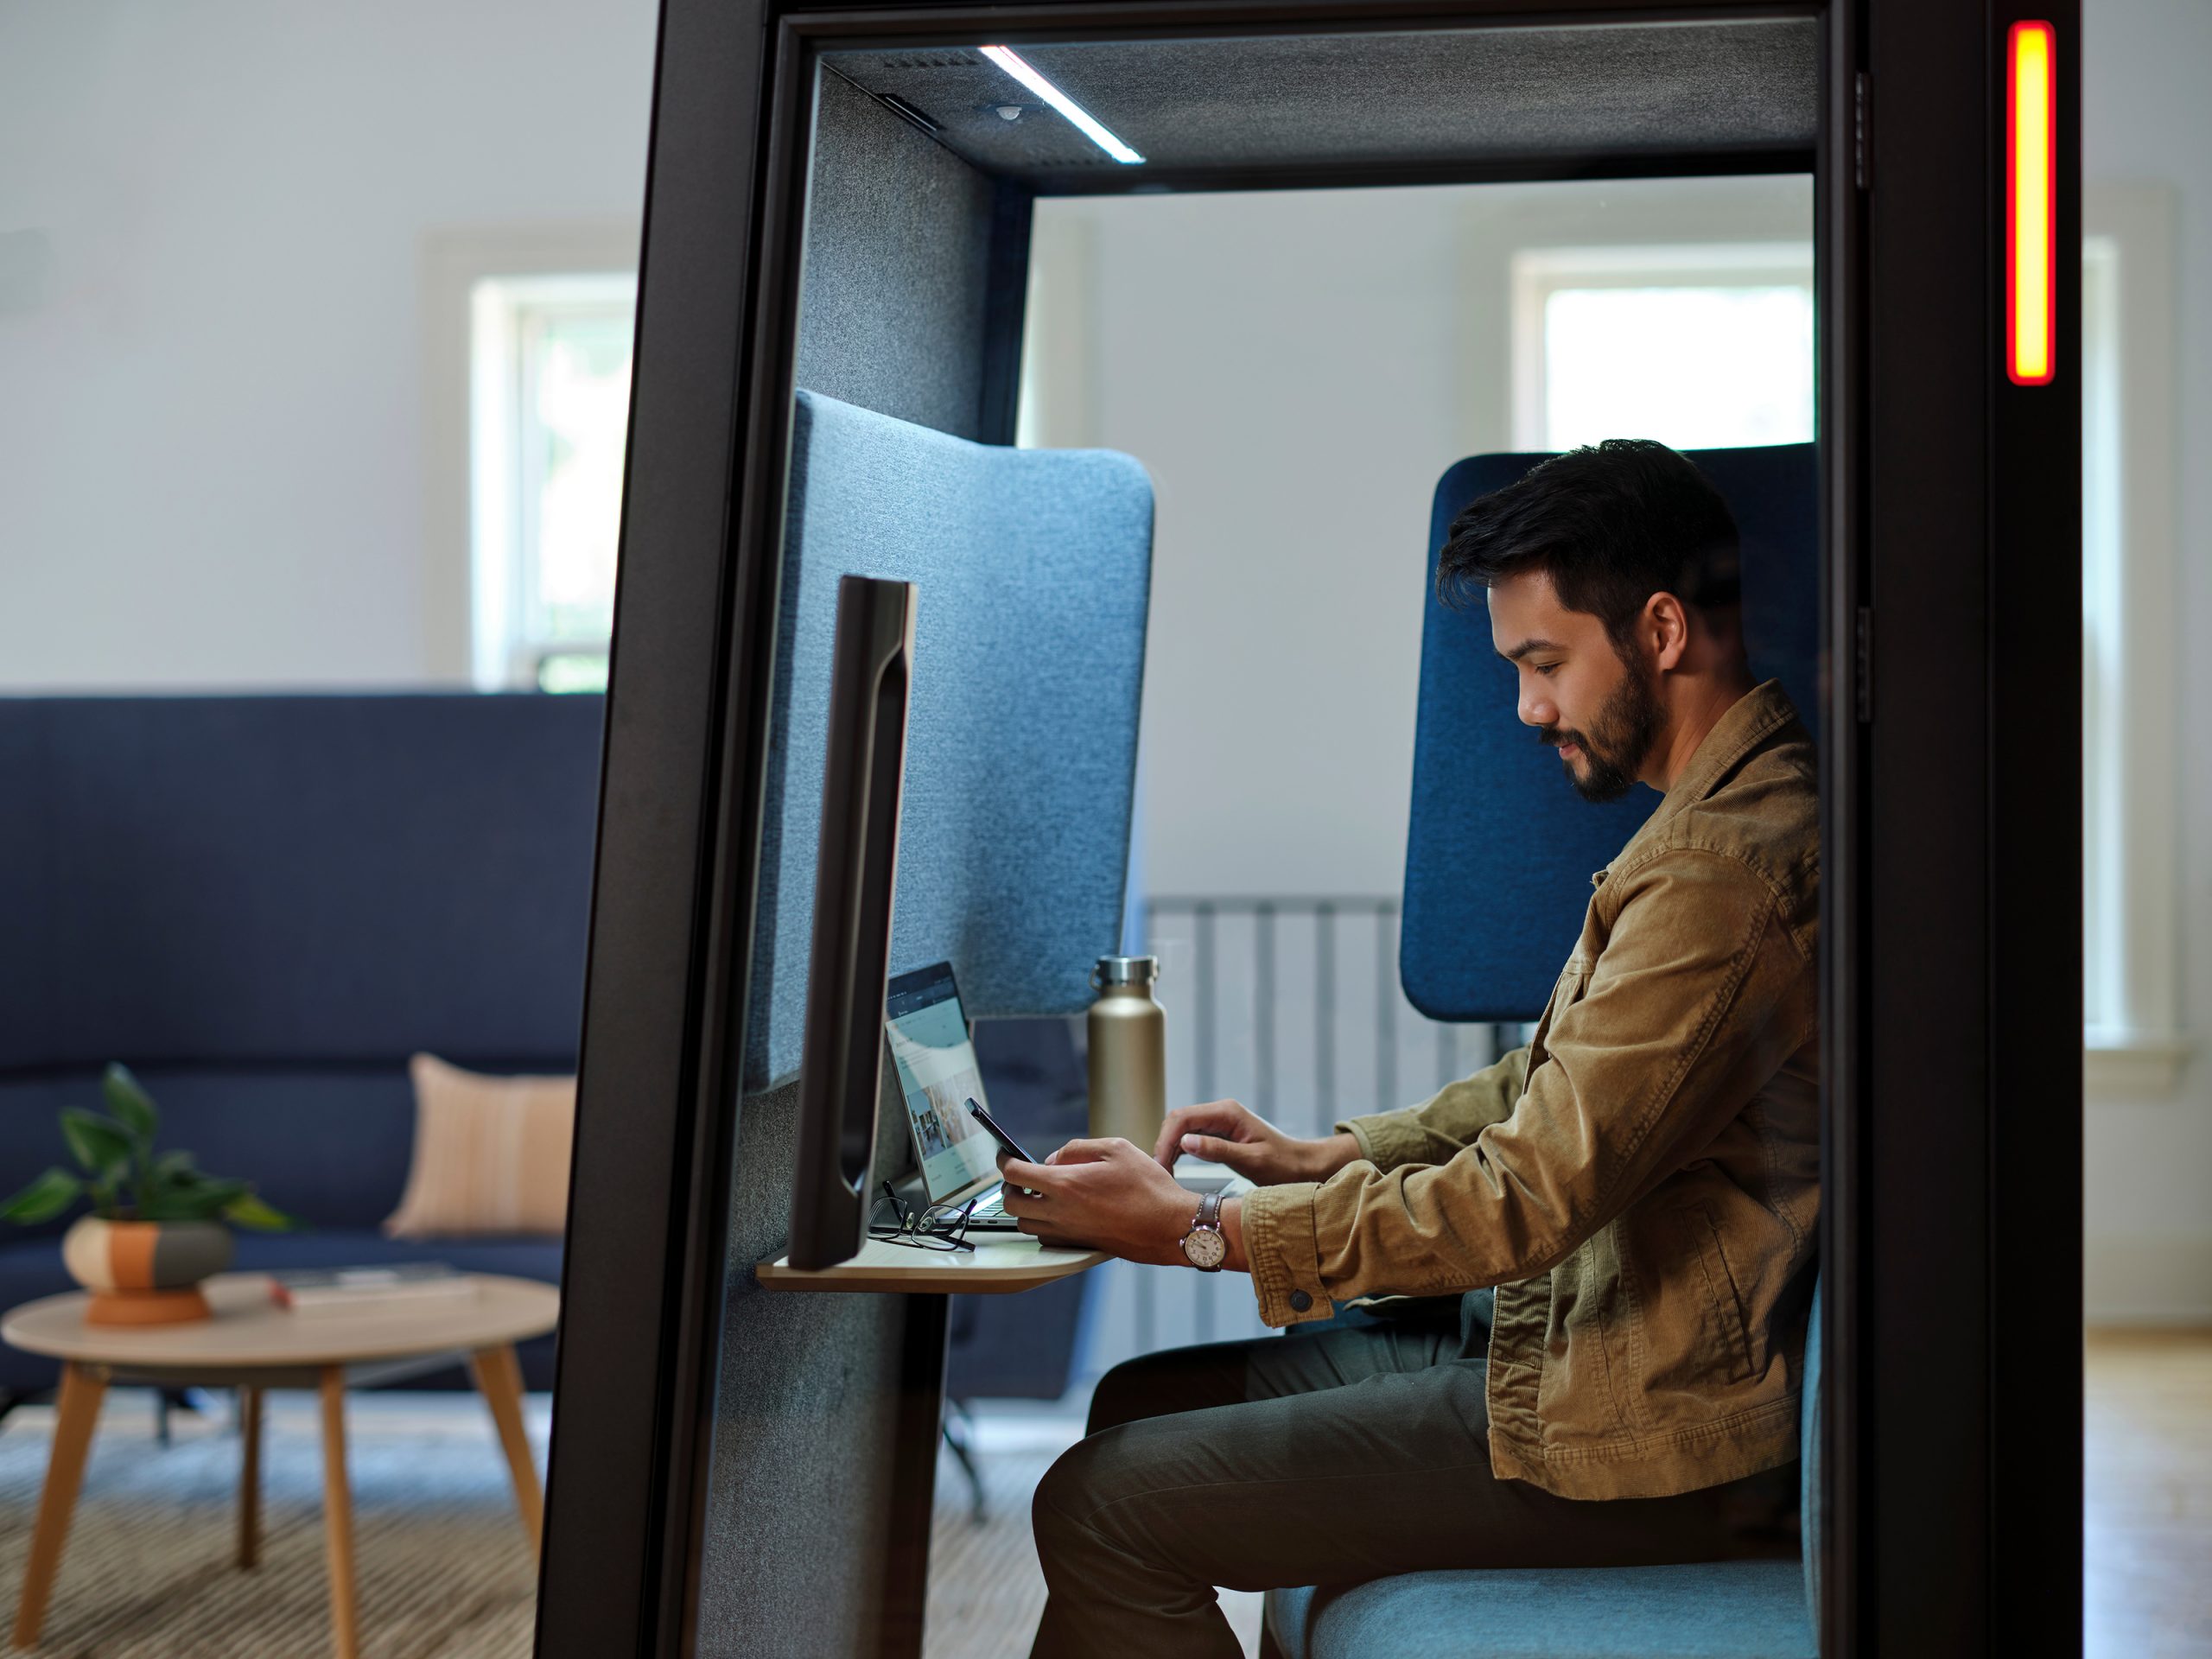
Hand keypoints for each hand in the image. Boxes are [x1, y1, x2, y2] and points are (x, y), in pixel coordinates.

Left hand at [996, 1138, 1195, 1266]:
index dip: (1004, 1160)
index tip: (1005, 1155)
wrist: (1168, 1225)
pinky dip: (1041, 1224)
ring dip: (1024, 1207)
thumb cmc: (1148, 1188)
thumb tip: (1053, 1158)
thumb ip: (1078, 1149)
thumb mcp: (1116, 1149)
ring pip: (1025, 1223)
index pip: (1015, 1173)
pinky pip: (1044, 1236)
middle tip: (1021, 1176)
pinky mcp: (1077, 1245)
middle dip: (1009, 1187)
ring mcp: (1067, 1232)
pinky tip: (1057, 1212)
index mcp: (1065, 1184)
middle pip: (1011, 1202)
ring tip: (1041, 1194)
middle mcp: (1060, 1211)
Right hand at [1151, 1099, 1356, 1187]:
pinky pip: (1191, 1137)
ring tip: (1164, 1173)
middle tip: (1159, 1173)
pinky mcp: (1219, 1133)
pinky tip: (1174, 1167)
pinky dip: (1179, 1151)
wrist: (1301, 1166)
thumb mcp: (1251, 1161)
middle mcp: (1221, 1112)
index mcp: (1228, 1113)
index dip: (1166, 1140)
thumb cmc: (1282, 1164)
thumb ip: (1218, 1150)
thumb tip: (1185, 1142)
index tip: (1160, 1165)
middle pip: (1178, 1120)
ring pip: (1181, 1129)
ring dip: (1169, 1148)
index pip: (1183, 1118)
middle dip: (1164, 1144)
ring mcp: (1219, 1122)